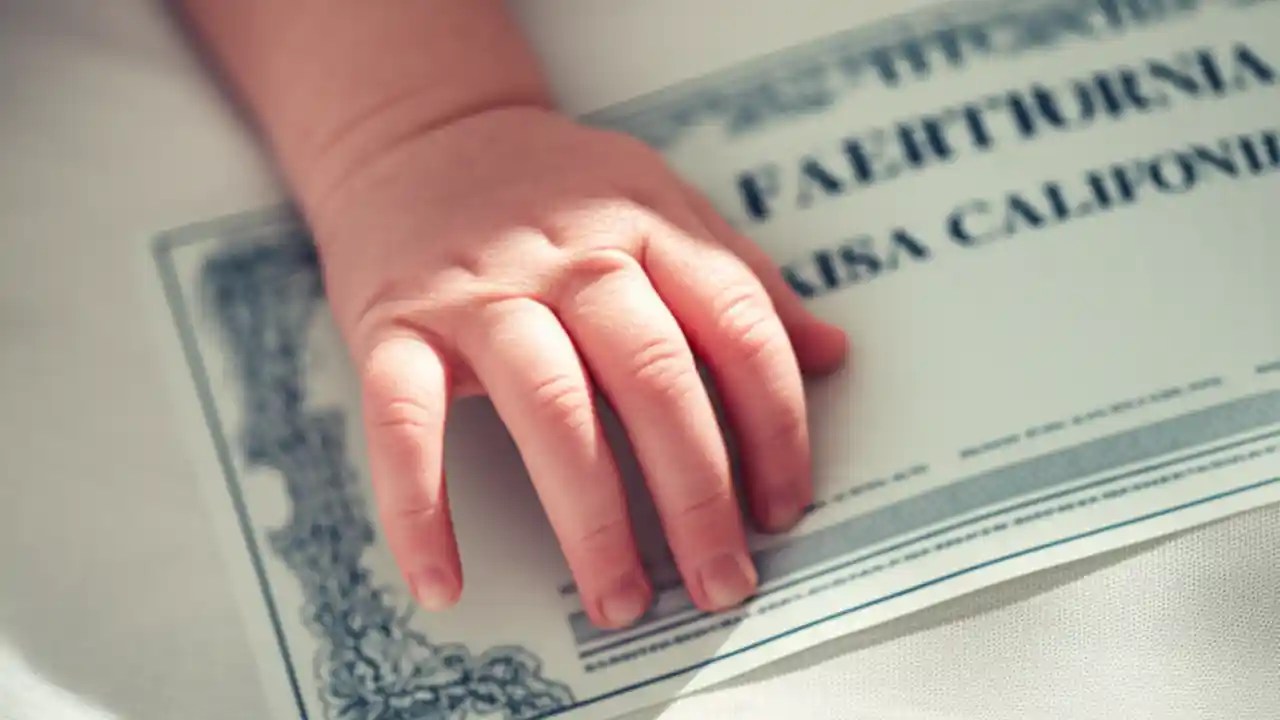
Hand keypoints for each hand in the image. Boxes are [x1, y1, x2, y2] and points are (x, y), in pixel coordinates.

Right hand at [310, 106, 847, 628]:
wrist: (418, 135)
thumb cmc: (551, 191)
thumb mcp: (660, 204)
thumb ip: (739, 279)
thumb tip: (832, 354)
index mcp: (647, 226)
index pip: (737, 328)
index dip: (776, 426)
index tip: (784, 509)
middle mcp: (571, 256)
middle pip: (654, 379)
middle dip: (698, 496)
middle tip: (721, 584)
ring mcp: (479, 291)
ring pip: (551, 410)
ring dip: (593, 520)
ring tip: (622, 601)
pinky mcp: (394, 322)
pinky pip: (404, 422)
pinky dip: (419, 507)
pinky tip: (444, 581)